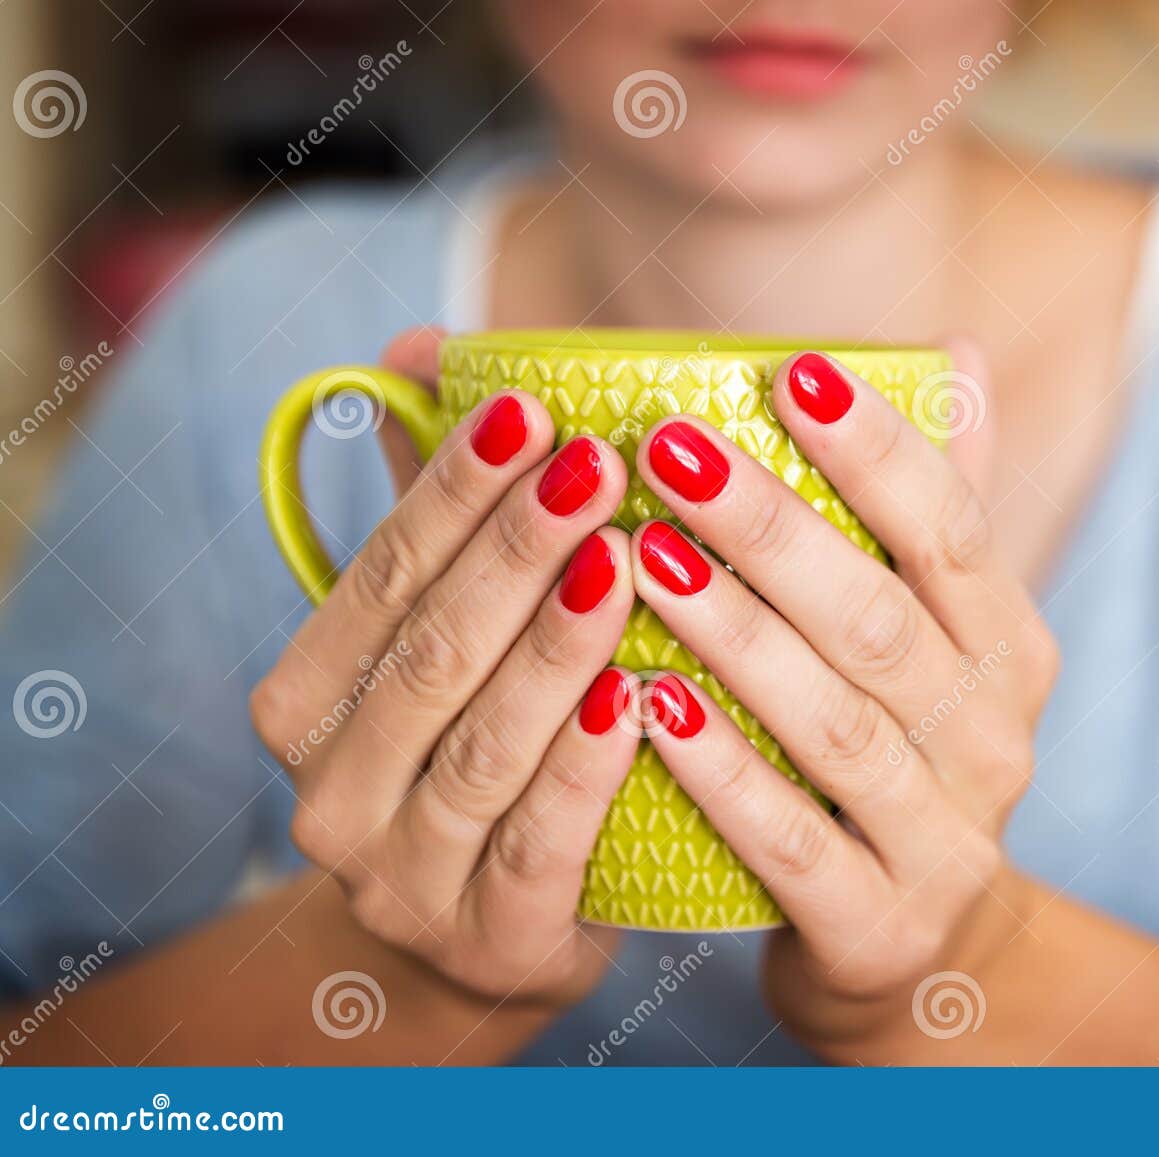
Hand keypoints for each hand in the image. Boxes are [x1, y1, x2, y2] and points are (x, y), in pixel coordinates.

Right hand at [250, 329, 638, 1002]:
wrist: (474, 942)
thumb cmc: (468, 755)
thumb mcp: (433, 650)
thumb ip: (434, 518)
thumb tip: (422, 347)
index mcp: (305, 701)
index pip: (381, 576)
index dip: (452, 490)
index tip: (529, 408)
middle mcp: (330, 791)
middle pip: (429, 652)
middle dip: (513, 550)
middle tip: (596, 461)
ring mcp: (401, 875)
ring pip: (481, 745)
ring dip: (553, 647)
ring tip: (623, 560)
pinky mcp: (487, 938)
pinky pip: (540, 843)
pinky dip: (586, 768)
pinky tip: (641, 699)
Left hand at [627, 349, 1058, 1055]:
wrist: (914, 952)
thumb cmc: (898, 760)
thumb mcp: (937, 646)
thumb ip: (933, 511)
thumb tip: (954, 352)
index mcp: (1011, 654)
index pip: (953, 533)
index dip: (879, 451)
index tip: (791, 373)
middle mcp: (997, 742)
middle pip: (883, 620)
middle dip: (775, 529)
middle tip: (672, 446)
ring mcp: (947, 843)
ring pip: (835, 726)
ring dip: (736, 636)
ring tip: (641, 558)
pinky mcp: (882, 929)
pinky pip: (792, 843)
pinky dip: (722, 776)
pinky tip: (650, 709)